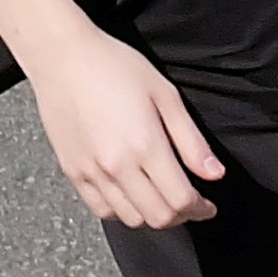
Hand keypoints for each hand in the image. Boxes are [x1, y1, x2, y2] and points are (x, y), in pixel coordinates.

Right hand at [29, 29, 223, 229]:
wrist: (62, 57)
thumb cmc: (114, 66)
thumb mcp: (165, 94)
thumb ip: (191, 140)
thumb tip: (215, 173)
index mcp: (145, 145)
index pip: (180, 200)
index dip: (200, 209)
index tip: (208, 205)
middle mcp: (117, 165)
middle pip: (157, 217)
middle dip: (181, 216)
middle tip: (189, 203)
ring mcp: (92, 172)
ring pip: (130, 219)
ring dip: (152, 215)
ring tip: (160, 198)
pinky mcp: (73, 172)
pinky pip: (101, 210)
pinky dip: (122, 211)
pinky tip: (131, 194)